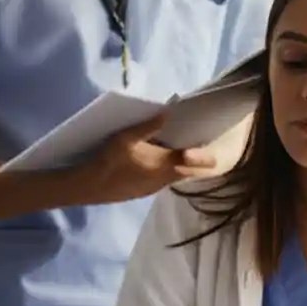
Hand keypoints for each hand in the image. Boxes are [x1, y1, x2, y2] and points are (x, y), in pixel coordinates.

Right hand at [87, 114, 220, 203]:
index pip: (192, 163)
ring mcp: (152, 189)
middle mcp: (162, 179)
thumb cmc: (109, 159)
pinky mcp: (142, 193)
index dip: (205, 160)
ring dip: (180, 171)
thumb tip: (167, 113)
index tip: (216, 157)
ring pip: (173, 180)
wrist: (90, 185)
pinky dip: (167, 175)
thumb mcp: (126, 136)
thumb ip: (148, 126)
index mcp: (163, 164)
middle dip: (196, 166)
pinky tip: (158, 168)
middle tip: (203, 157)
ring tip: (182, 159)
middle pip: (186, 174)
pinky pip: (162, 183)